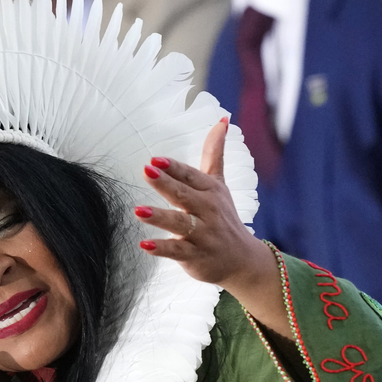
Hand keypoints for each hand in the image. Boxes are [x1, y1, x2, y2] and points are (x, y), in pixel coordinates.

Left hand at [135, 118, 288, 335]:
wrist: (243, 261)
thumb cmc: (224, 217)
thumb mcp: (219, 184)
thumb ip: (215, 153)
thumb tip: (222, 120)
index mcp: (211, 191)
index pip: (191, 176)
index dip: (174, 168)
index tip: (156, 159)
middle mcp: (209, 211)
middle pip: (184, 195)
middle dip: (166, 183)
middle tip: (146, 171)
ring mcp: (203, 234)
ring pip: (180, 223)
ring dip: (159, 216)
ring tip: (138, 211)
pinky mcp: (195, 256)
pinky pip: (177, 251)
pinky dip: (162, 248)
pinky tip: (144, 244)